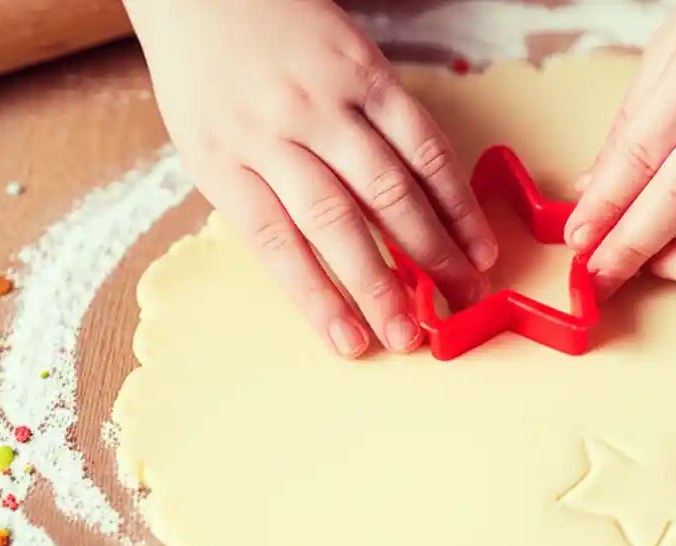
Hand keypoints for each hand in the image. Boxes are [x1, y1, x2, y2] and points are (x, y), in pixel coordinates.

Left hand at [125, 0, 496, 355]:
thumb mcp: (204, 145)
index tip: (355, 344)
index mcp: (222, 159)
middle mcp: (273, 130)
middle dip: (383, 286)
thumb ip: (256, 201)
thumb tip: (324, 273)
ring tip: (464, 290)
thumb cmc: (204, 74)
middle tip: (416, 335)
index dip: (319, 300)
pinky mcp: (365, 71)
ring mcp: (323, 98)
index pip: (276, 245)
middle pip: (337, 222)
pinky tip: (472, 228)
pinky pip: (418, 138)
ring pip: (388, 184)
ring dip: (433, 245)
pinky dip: (451, 190)